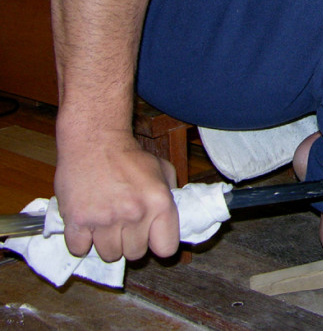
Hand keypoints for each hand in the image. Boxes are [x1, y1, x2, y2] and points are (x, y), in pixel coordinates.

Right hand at [53, 130, 179, 261]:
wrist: (95, 141)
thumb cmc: (130, 157)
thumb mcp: (162, 170)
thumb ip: (170, 197)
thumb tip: (171, 222)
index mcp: (159, 203)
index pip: (166, 249)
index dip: (158, 244)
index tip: (151, 237)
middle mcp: (135, 214)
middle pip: (135, 254)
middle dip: (130, 242)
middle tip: (124, 225)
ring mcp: (105, 219)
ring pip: (109, 255)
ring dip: (106, 243)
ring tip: (105, 223)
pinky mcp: (77, 221)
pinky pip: (79, 249)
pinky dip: (81, 241)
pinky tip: (86, 224)